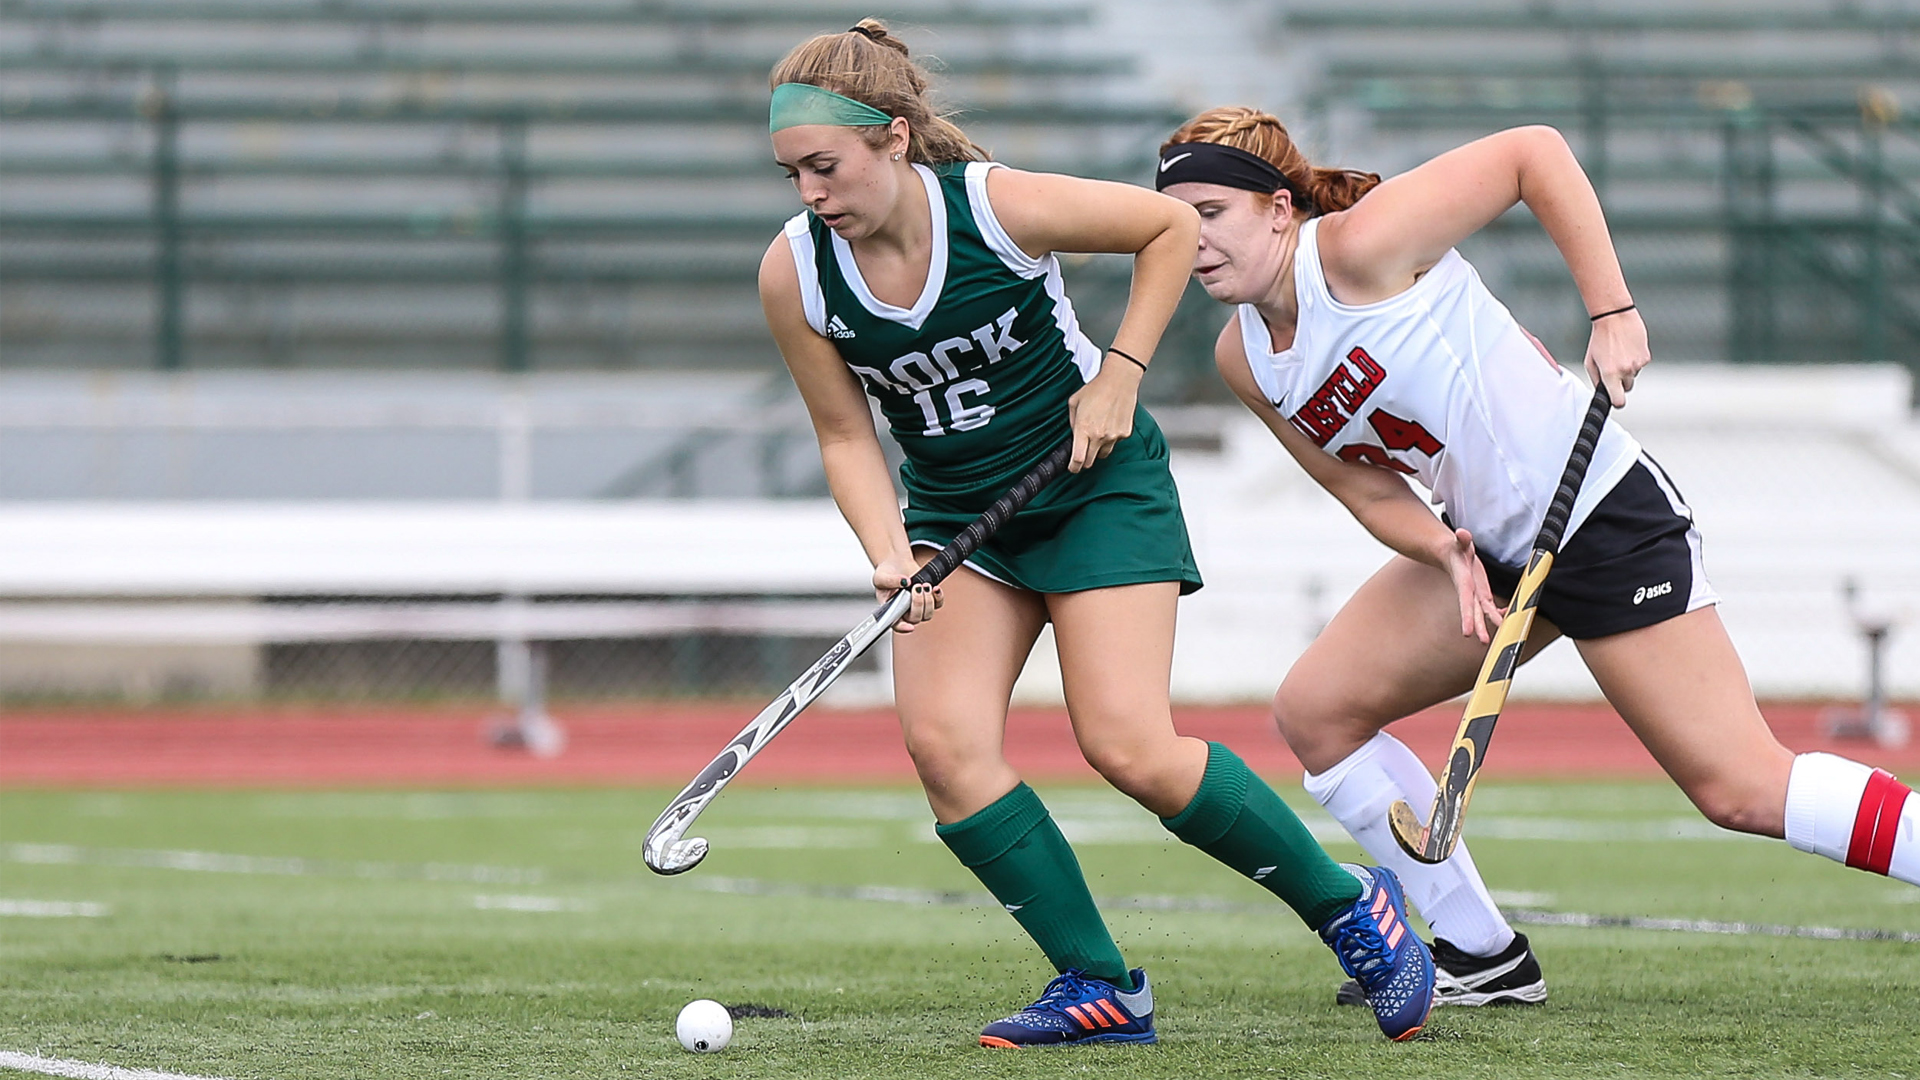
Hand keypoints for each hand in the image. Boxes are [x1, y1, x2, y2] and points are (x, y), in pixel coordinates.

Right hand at [872, 555, 941, 633]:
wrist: (897, 563)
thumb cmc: (886, 573)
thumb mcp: (881, 576)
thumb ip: (890, 580)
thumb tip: (905, 582)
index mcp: (890, 609)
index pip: (896, 624)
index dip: (903, 628)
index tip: (909, 627)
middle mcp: (904, 611)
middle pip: (915, 619)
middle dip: (918, 604)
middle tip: (916, 587)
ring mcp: (918, 606)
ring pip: (928, 614)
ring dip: (928, 601)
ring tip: (923, 585)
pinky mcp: (928, 598)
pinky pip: (938, 604)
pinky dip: (938, 597)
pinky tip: (934, 588)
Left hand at [1064, 358, 1141, 471]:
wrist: (1119, 380)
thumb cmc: (1095, 389)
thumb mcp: (1074, 403)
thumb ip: (1072, 422)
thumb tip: (1074, 435)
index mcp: (1083, 429)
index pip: (1078, 459)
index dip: (1073, 467)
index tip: (1072, 468)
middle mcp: (1099, 436)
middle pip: (1090, 462)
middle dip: (1085, 460)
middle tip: (1083, 452)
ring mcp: (1114, 436)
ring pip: (1103, 454)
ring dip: (1098, 449)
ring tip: (1098, 432)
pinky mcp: (1125, 433)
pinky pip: (1115, 443)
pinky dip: (1111, 438)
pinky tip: (1109, 423)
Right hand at [1443, 528, 1504, 643]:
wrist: (1451, 555)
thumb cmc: (1456, 548)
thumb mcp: (1459, 542)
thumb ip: (1461, 539)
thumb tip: (1462, 534)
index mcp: (1463, 582)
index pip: (1465, 601)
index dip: (1467, 616)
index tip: (1467, 632)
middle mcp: (1469, 592)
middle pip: (1473, 612)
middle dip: (1478, 627)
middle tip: (1482, 641)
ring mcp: (1476, 594)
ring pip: (1483, 613)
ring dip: (1488, 625)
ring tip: (1490, 641)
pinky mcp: (1482, 593)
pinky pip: (1491, 606)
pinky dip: (1499, 613)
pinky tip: (1506, 617)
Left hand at [1583, 306, 1648, 407]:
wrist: (1615, 318)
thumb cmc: (1600, 338)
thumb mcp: (1590, 361)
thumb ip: (1596, 379)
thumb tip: (1602, 391)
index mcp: (1610, 374)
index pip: (1618, 400)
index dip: (1617, 402)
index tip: (1615, 400)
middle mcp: (1626, 371)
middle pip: (1627, 388)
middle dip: (1620, 382)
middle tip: (1613, 368)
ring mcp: (1638, 364)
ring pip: (1633, 376)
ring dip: (1627, 370)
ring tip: (1619, 354)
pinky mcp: (1646, 357)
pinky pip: (1640, 365)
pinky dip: (1634, 361)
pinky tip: (1627, 349)